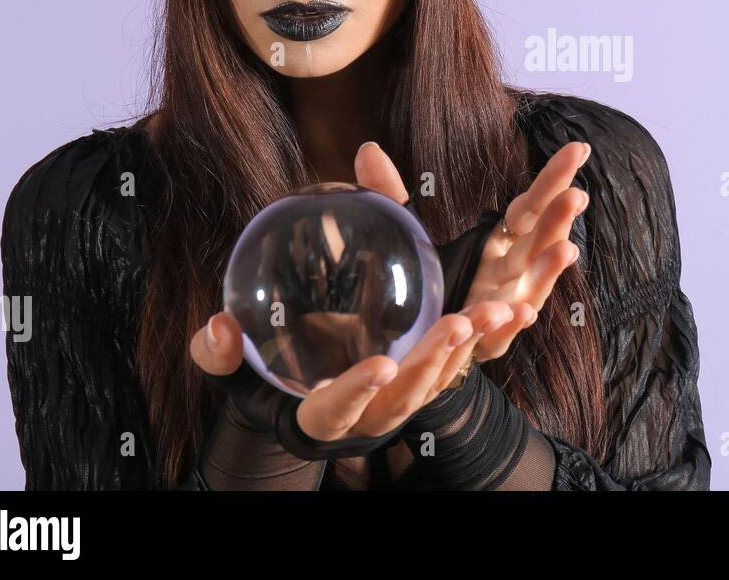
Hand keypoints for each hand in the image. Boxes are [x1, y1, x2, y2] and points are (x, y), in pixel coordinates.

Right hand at [186, 159, 524, 459]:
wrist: (299, 398)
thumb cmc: (266, 384)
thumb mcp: (237, 374)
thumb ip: (221, 355)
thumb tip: (215, 327)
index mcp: (321, 418)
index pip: (337, 411)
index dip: (356, 391)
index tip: (377, 364)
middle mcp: (368, 417)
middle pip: (405, 397)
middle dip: (433, 362)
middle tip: (457, 324)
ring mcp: (399, 401)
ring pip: (439, 383)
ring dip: (468, 349)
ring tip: (493, 311)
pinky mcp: (422, 381)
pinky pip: (459, 367)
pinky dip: (486, 342)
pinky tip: (513, 311)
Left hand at [355, 137, 591, 363]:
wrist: (405, 346)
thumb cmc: (421, 284)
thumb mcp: (406, 232)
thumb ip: (389, 192)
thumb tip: (368, 148)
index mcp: (497, 243)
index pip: (529, 206)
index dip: (553, 179)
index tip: (578, 149)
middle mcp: (508, 274)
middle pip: (537, 243)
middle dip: (558, 221)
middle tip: (576, 195)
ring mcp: (499, 308)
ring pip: (530, 289)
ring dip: (548, 272)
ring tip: (566, 251)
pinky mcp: (480, 343)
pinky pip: (498, 335)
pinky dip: (511, 324)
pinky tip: (523, 311)